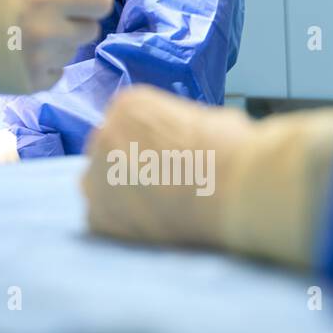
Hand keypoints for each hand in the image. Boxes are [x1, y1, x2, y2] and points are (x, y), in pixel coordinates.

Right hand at [0, 0, 112, 94]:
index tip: (82, 3)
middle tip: (48, 21)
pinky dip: (45, 66)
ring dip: (57, 45)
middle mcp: (49, 32)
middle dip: (75, 23)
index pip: (100, 2)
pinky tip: (21, 56)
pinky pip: (56, 74)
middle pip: (90, 31)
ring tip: (25, 39)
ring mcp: (41, 61)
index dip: (93, 0)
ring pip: (71, 53)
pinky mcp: (31, 84)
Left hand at [82, 85, 256, 247]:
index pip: (125, 125)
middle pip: (108, 153)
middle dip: (130, 167)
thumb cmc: (234, 150)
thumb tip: (189, 141)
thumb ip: (179, 127)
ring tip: (157, 208)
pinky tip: (151, 227)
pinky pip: (103, 219)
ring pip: (100, 185)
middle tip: (160, 185)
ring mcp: (97, 173)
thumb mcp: (206, 118)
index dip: (147, 146)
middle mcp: (103, 134)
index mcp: (128, 105)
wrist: (235, 188)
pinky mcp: (100, 213)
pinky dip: (123, 226)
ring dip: (121, 195)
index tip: (166, 160)